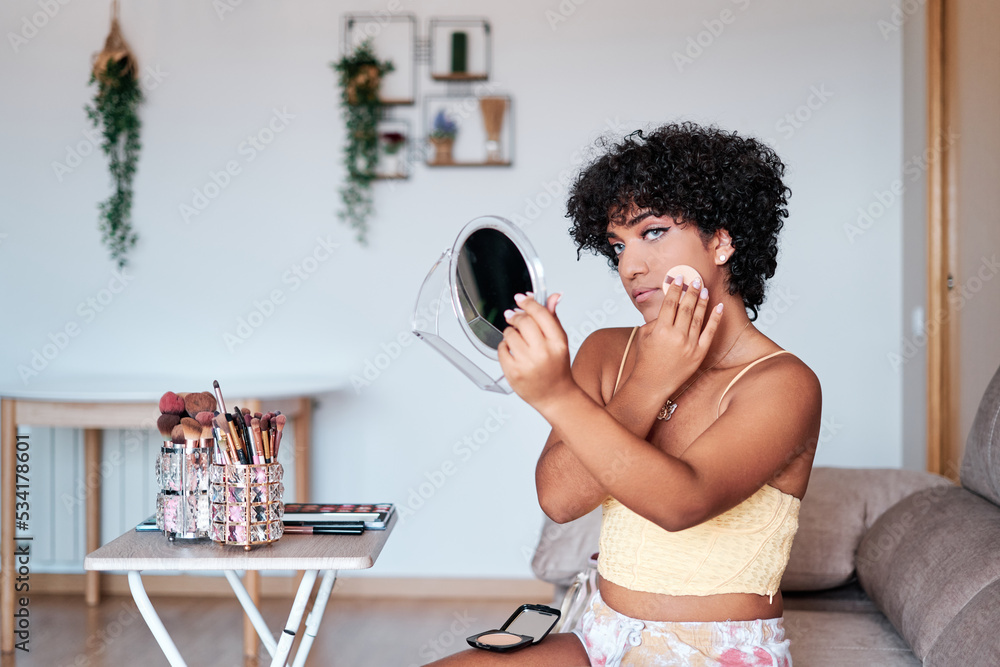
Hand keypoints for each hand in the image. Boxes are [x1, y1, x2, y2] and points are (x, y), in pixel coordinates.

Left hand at [497, 293, 576, 410]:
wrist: (554, 395)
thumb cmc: (556, 367)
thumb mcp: (560, 341)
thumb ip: (553, 317)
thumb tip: (553, 296)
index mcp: (558, 342)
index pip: (540, 313)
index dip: (528, 302)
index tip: (521, 298)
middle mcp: (543, 353)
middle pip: (523, 321)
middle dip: (516, 317)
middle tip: (514, 317)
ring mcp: (527, 364)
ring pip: (509, 334)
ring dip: (510, 332)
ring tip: (517, 339)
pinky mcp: (513, 373)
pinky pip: (501, 349)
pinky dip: (504, 347)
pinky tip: (513, 352)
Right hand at [631, 274, 723, 395]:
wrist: (651, 384)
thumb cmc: (645, 359)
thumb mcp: (644, 336)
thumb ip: (655, 320)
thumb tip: (669, 307)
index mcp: (661, 330)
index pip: (670, 304)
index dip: (676, 289)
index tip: (679, 278)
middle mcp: (676, 336)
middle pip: (686, 308)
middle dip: (691, 291)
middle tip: (695, 279)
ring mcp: (690, 345)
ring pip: (698, 317)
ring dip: (702, 301)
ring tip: (704, 289)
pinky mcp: (699, 353)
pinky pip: (710, 332)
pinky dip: (716, 318)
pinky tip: (719, 307)